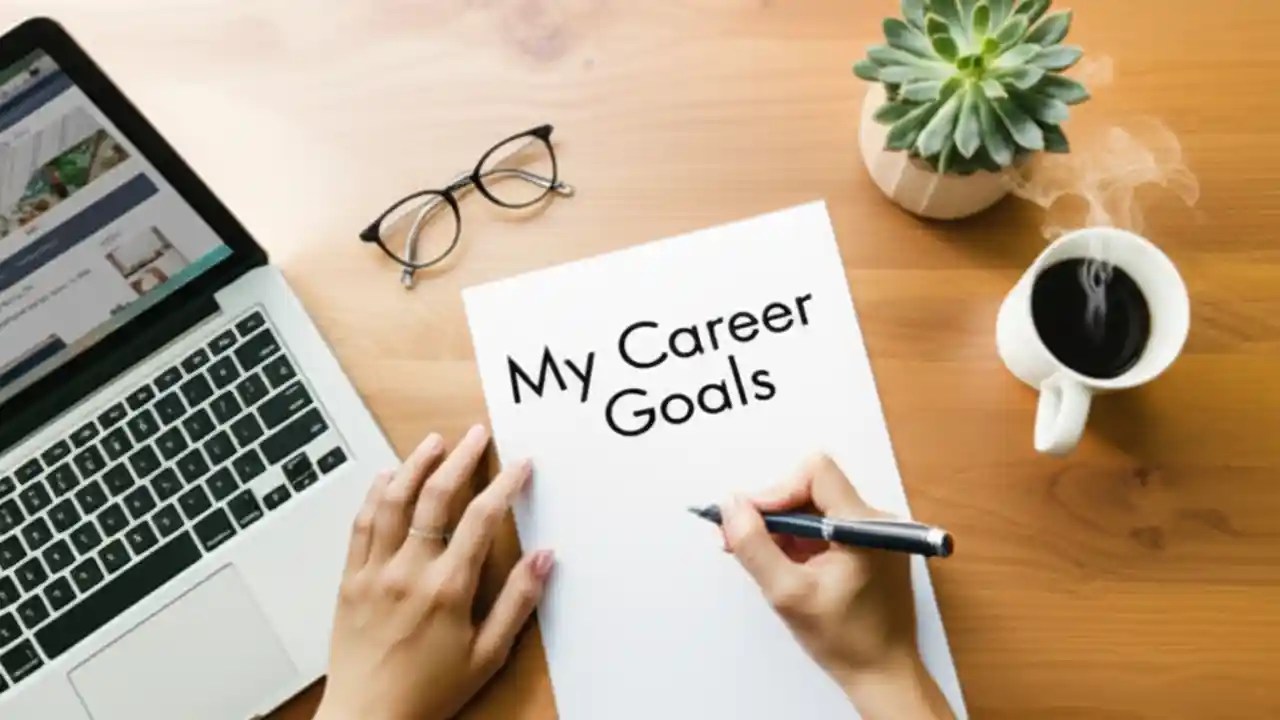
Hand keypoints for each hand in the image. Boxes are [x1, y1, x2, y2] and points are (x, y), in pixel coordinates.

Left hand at [315, 425, 553, 719]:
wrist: (368, 718)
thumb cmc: (430, 692)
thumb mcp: (487, 655)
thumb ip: (518, 602)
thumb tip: (545, 558)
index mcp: (447, 589)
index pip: (481, 519)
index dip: (504, 485)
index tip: (520, 465)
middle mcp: (408, 571)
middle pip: (436, 497)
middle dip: (460, 458)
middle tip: (476, 435)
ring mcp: (374, 571)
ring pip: (393, 501)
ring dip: (414, 464)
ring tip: (433, 442)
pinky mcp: (350, 579)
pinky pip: (361, 524)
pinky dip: (375, 494)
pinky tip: (387, 477)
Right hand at [720, 454, 953, 719]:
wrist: (883, 675)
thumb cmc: (845, 641)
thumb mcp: (788, 594)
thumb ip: (755, 545)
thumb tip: (732, 506)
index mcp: (864, 526)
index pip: (816, 473)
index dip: (776, 491)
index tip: (750, 519)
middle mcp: (877, 521)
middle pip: (813, 490)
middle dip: (773, 513)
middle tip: (740, 539)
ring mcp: (877, 535)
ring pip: (818, 509)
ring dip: (785, 529)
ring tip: (763, 559)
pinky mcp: (872, 548)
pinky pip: (828, 528)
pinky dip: (802, 542)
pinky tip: (786, 566)